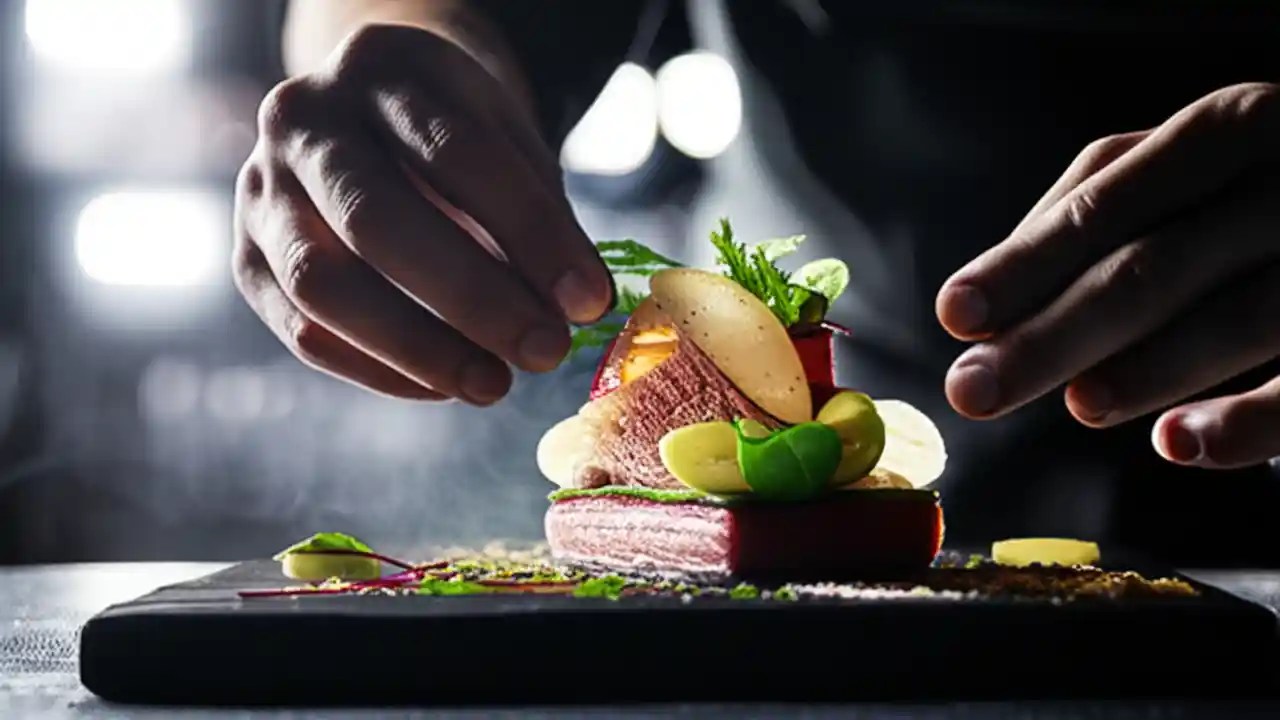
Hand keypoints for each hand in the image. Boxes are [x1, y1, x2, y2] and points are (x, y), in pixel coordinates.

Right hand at [232, 24, 612, 405]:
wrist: (368, 115)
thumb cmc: (453, 135)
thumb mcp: (506, 141)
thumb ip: (537, 214)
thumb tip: (578, 308)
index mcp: (379, 68)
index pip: (456, 153)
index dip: (530, 233)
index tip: (588, 299)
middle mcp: (302, 120)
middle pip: (376, 221)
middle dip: (472, 299)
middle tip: (545, 350)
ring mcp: (260, 191)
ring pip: (323, 285)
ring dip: (418, 349)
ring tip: (494, 384)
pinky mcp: (247, 260)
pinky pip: (304, 331)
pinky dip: (379, 371)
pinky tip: (444, 386)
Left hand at [936, 82, 1279, 469]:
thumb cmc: (1257, 188)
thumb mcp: (1187, 167)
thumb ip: (1092, 210)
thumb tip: (989, 290)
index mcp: (1227, 130)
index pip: (1104, 206)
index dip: (1025, 264)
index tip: (956, 314)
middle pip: (1153, 268)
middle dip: (1053, 336)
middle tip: (972, 390)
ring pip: (1236, 320)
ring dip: (1147, 370)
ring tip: (1077, 405)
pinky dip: (1248, 422)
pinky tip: (1178, 444)